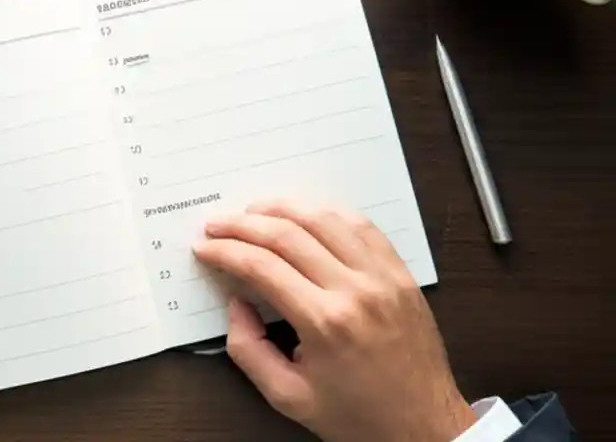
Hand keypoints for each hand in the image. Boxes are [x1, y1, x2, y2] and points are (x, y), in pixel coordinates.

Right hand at [194, 201, 475, 441]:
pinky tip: (304, 214)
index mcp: (325, 323)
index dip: (225, 251)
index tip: (204, 248)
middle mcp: (356, 290)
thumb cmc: (358, 417)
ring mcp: (383, 277)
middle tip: (216, 224)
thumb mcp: (288, 396)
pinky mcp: (400, 274)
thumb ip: (249, 349)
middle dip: (242, 224)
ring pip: (325, 218)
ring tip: (254, 211)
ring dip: (283, 207)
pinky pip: (362, 226)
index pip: (262, 266)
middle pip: (288, 234)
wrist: (424, 426)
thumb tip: (236, 303)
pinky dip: (327, 212)